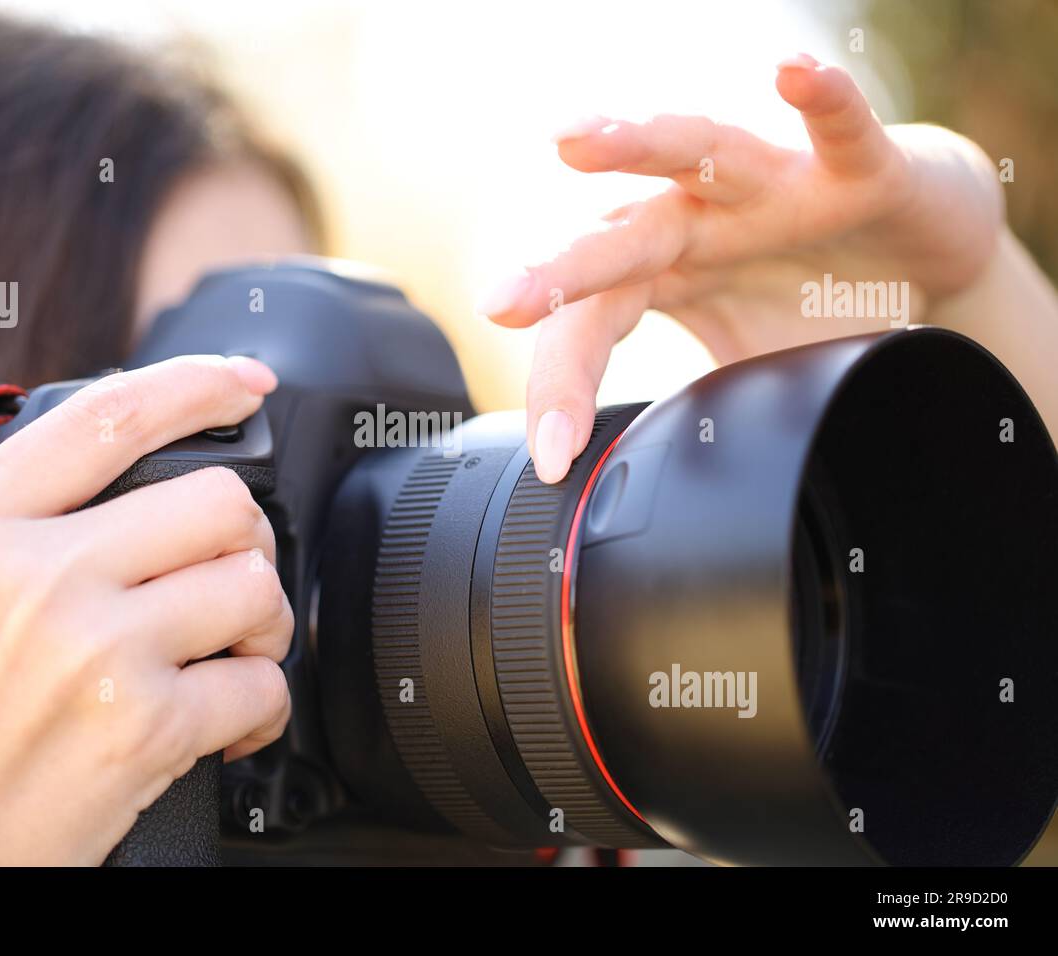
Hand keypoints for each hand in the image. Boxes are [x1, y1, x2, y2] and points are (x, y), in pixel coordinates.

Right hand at [0, 355, 293, 864]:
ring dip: (261, 624)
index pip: (109, 417)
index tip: (246, 380)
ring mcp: (93, 651)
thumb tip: (102, 478)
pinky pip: (262, 687)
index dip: (198, 383)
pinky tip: (226, 724)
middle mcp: (33, 578)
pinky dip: (262, 709)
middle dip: (245, 540)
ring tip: (226, 655)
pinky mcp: (141, 731)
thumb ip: (0, 531)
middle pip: (216, 502)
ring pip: (254, 587)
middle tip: (226, 578)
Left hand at [481, 53, 1005, 481]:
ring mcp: (768, 186)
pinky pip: (837, 125)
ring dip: (636, 142)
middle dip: (560, 268)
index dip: (569, 390)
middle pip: (618, 238)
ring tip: (574, 137)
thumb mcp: (745, 381)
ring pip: (695, 152)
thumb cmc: (812, 304)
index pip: (592, 326)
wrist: (915, 251)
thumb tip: (652, 508)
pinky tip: (789, 72)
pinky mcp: (852, 167)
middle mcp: (698, 219)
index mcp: (659, 272)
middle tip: (500, 299)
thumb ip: (694, 423)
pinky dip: (819, 97)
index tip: (557, 458)